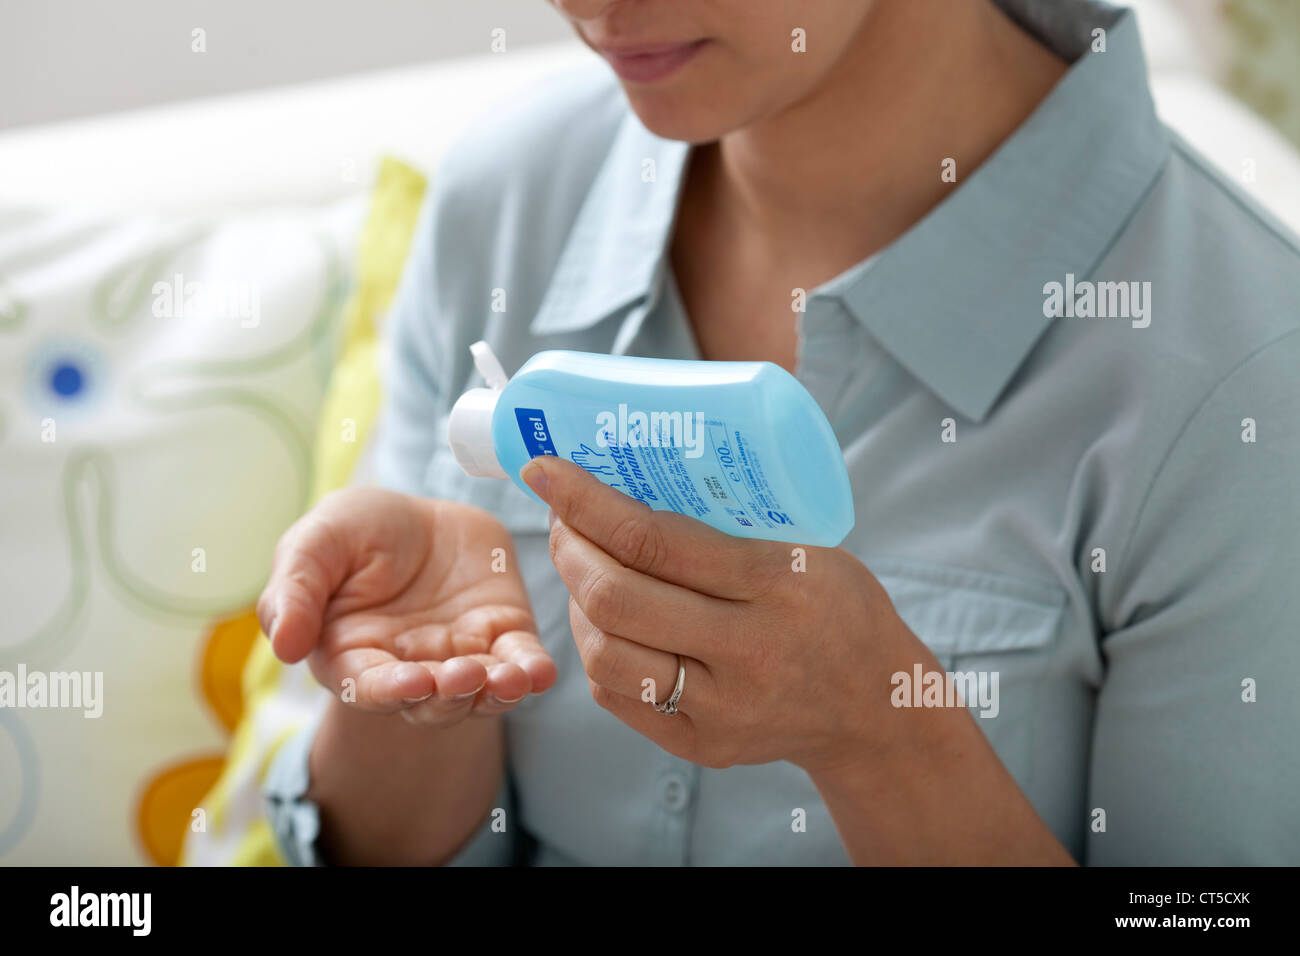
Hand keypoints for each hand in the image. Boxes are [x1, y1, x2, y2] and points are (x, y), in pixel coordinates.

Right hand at [257, 487, 556, 724]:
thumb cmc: (356, 533)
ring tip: (509, 678)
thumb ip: (295, 592)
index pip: (369, 686)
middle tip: (463, 675)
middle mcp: (410, 668)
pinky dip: (531, 671)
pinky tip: (540, 671)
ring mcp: (460, 655)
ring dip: (495, 691)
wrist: (420, 511)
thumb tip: (283, 645)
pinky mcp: (503, 635)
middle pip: (429, 700)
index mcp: (355, 656)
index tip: (411, 681)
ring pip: (478, 691)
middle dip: (448, 694)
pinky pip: (519, 661)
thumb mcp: (315, 543)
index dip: (390, 689)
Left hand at [520, 456, 922, 773]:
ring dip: (574, 602)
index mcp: (776, 584)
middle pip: (615, 600)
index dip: (586, 503)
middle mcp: (747, 652)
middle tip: (561, 519)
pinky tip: (604, 620)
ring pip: (604, 653)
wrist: (874, 707)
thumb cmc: (836, 607)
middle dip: (569, 549)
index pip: (653, 541)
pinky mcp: (701, 745)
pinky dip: (597, 647)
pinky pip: (617, 694)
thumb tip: (623, 480)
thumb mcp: (804, 546)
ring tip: (584, 568)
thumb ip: (725, 525)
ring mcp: (722, 709)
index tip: (546, 471)